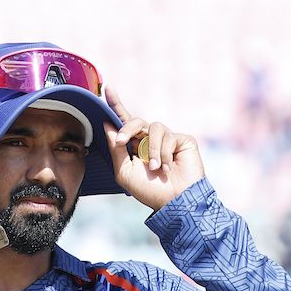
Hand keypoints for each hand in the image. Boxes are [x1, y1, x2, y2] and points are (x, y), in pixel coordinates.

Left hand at [103, 88, 204, 210]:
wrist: (175, 201)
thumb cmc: (150, 191)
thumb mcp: (125, 172)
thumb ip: (116, 149)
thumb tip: (107, 124)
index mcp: (136, 147)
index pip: (125, 122)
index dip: (116, 105)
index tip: (107, 89)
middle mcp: (151, 140)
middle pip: (136, 120)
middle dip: (127, 128)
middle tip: (122, 141)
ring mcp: (168, 139)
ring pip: (153, 127)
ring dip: (151, 149)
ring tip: (155, 168)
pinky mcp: (183, 140)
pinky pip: (168, 136)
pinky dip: (165, 154)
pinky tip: (168, 167)